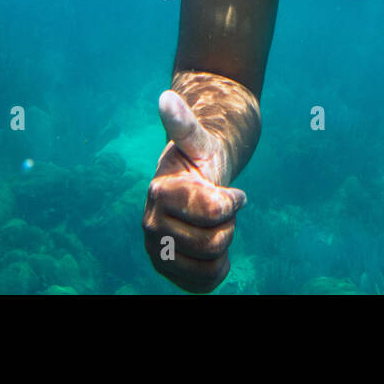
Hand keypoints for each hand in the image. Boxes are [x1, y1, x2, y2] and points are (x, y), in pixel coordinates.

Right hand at [142, 90, 247, 292]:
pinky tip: (214, 254)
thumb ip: (183, 123)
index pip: (216, 212)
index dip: (232, 202)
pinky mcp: (166, 270)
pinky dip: (216, 272)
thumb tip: (165, 97)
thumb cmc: (201, 158)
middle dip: (228, 224)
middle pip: (215, 241)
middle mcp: (151, 225)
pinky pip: (202, 285)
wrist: (194, 183)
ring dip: (223, 246)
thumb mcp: (199, 139)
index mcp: (160, 193)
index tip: (228, 191)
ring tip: (214, 227)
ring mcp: (156, 251)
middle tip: (220, 209)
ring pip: (211, 264)